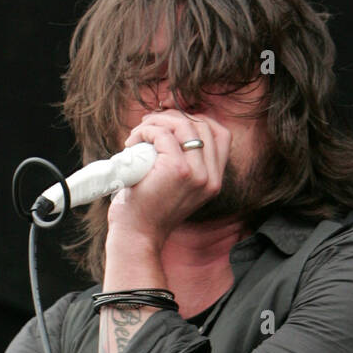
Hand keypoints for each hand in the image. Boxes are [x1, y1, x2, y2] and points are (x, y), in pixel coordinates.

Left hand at [106, 108, 230, 247]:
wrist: (137, 235)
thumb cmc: (148, 209)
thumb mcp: (176, 185)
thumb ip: (184, 161)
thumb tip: (172, 123)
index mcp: (213, 180)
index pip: (220, 136)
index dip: (197, 120)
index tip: (171, 123)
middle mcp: (211, 178)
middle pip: (202, 125)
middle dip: (173, 117)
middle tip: (148, 127)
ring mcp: (197, 174)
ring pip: (183, 125)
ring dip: (156, 122)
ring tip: (138, 135)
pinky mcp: (177, 169)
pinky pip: (163, 134)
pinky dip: (145, 131)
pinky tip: (132, 142)